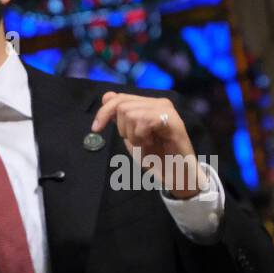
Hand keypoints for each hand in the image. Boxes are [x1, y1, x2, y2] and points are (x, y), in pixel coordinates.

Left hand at [90, 92, 205, 198]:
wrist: (177, 175)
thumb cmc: (157, 159)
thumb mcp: (132, 137)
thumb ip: (121, 119)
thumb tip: (106, 97)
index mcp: (149, 105)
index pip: (118, 97)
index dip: (104, 111)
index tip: (96, 128)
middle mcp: (158, 102)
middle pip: (121, 104)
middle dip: (121, 128)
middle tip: (137, 142)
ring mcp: (166, 109)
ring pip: (130, 113)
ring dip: (133, 135)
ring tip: (146, 143)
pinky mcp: (172, 119)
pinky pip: (143, 121)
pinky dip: (141, 136)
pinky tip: (151, 143)